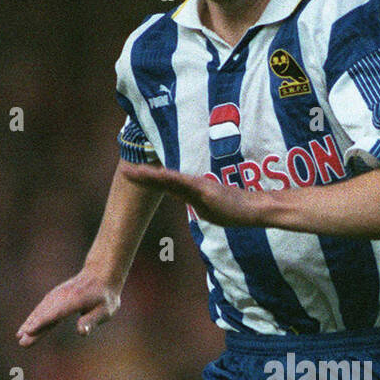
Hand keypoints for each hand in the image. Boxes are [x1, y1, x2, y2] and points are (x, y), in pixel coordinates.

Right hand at [16, 267, 120, 346]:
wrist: (101, 274)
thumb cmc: (105, 296)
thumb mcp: (106, 310)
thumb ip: (92, 320)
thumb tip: (82, 332)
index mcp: (75, 300)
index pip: (56, 313)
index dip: (42, 322)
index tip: (29, 331)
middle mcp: (62, 296)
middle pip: (45, 313)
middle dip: (33, 327)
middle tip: (21, 341)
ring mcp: (57, 295)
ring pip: (41, 310)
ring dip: (30, 322)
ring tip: (19, 335)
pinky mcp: (55, 296)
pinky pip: (42, 308)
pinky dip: (34, 317)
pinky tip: (27, 326)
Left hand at [120, 161, 266, 227]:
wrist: (254, 210)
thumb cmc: (236, 210)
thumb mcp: (208, 208)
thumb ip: (192, 200)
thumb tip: (177, 195)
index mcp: (192, 192)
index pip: (166, 185)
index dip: (150, 179)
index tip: (133, 174)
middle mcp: (193, 187)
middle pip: (163, 180)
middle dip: (144, 176)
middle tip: (124, 170)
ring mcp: (199, 188)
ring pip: (170, 180)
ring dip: (151, 176)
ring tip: (133, 172)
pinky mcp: (206, 191)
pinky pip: (185, 185)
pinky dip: (170, 180)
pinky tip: (159, 176)